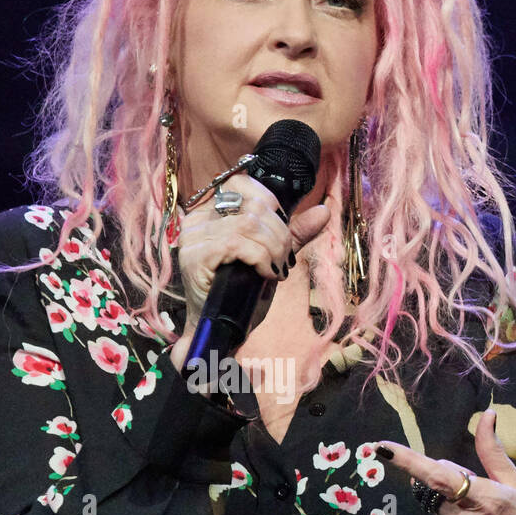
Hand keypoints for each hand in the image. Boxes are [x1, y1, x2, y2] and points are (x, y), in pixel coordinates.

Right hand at [175, 172, 330, 340]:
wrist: (224, 331)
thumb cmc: (242, 295)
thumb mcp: (271, 257)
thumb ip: (293, 233)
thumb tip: (323, 211)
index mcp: (210, 212)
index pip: (242, 183)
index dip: (270, 203)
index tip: (281, 233)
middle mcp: (196, 220)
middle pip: (251, 205)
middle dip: (279, 232)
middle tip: (283, 259)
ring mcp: (192, 238)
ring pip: (248, 224)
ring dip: (273, 248)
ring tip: (276, 268)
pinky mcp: (195, 256)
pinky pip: (237, 243)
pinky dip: (260, 257)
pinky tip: (266, 273)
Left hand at [376, 410, 515, 514]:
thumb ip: (493, 452)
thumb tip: (487, 416)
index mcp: (487, 500)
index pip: (437, 476)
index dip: (407, 461)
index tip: (382, 447)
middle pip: (433, 487)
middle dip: (447, 479)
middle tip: (478, 490)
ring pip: (436, 506)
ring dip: (450, 502)